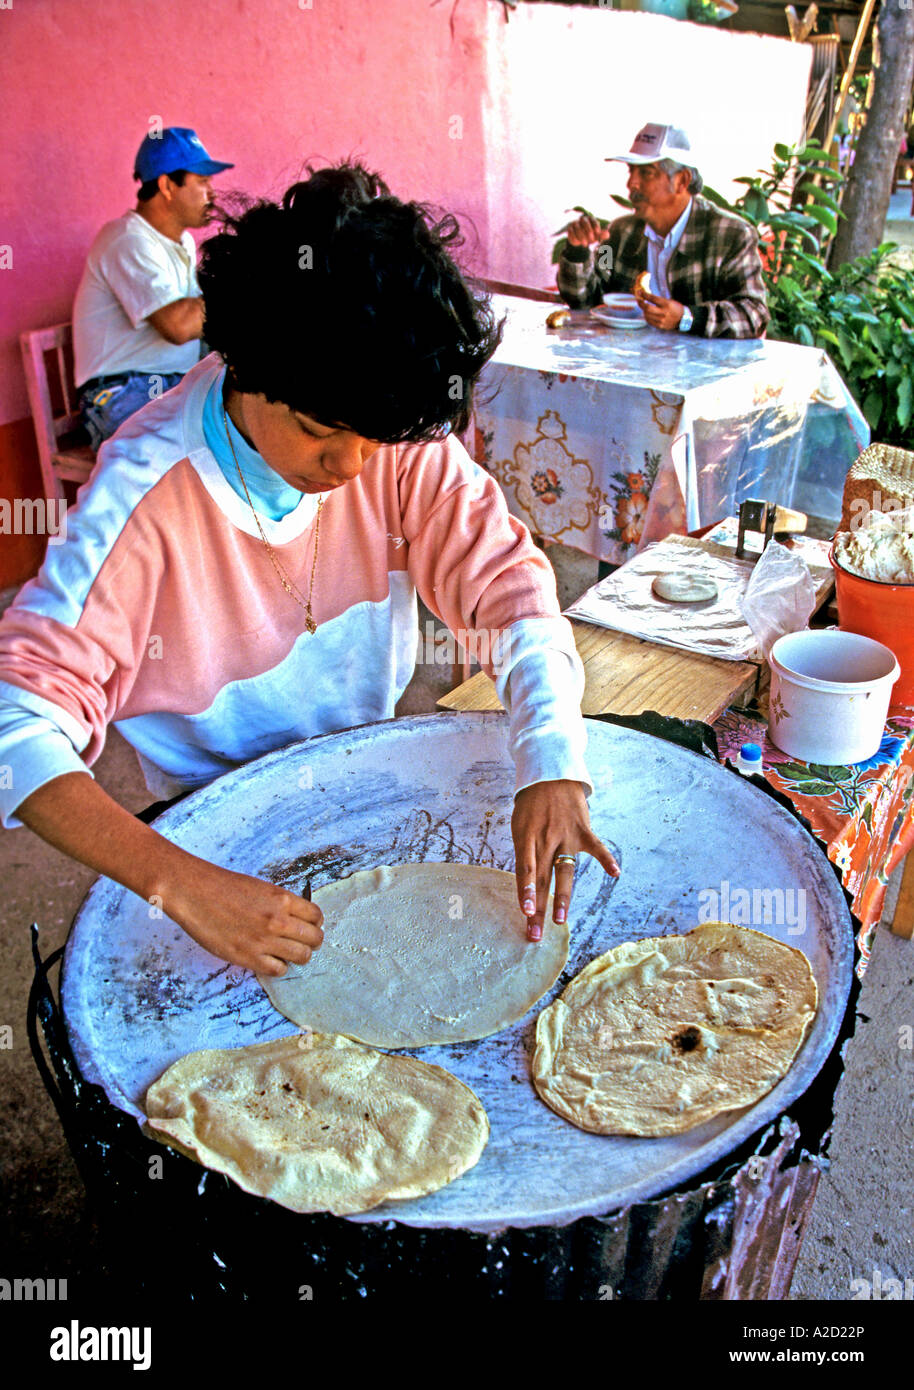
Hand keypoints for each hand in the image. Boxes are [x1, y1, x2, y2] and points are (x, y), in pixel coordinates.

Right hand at [162, 857, 324, 974]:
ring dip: (298, 956)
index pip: (316, 916)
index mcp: (282, 899)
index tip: (308, 926)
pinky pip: (279, 970)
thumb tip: (298, 919)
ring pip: (302, 956)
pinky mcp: (248, 957)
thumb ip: (281, 904)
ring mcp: (264, 940)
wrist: (195, 893)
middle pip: (314, 939)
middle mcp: (277, 920)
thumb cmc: (224, 888)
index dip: (314, 923)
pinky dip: (279, 967)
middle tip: (302, 942)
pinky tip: (270, 959)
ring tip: (288, 952)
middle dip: (311, 941)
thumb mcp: (261, 888)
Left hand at [512, 780, 618, 941]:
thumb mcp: (520, 825)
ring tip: (560, 920)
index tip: (526, 913)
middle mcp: (546, 839)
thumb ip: (526, 852)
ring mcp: (566, 836)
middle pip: (542, 880)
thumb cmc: (531, 804)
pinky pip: (597, 847)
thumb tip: (528, 883)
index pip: (525, 870)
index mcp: (526, 838)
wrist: (551, 774)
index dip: (525, 892)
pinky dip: (606, 859)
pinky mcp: (583, 830)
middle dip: (538, 909)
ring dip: (562, 897)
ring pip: (565, 871)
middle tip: (534, 935)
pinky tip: (615, 874)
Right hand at [565, 214, 610, 248]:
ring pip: (577, 228)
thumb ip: (602, 235)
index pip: (593, 220)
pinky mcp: (570, 229)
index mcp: (590, 219)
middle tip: (592, 239)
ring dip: (581, 236)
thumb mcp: (597, 236)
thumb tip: (607, 234)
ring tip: (585, 244)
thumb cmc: (591, 235)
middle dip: (588, 231)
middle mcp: (582, 219)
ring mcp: (575, 223)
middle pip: (585, 223)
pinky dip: (574, 238)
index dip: (595, 225)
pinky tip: (578, 243)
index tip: (598, 232)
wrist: (581, 238)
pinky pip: (571, 232)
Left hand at [636, 288, 684, 331]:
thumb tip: (647, 297)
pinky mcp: (660, 326)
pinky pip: (649, 321)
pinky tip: (647, 314)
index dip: (644, 295)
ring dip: (643, 310)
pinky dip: (646, 317)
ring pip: (647, 315)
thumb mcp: (669, 301)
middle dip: (641, 303)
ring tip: (644, 307)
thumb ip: (658, 301)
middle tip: (639, 300)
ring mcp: (661, 320)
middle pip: (647, 308)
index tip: (640, 292)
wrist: (683, 319)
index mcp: (666, 304)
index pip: (652, 298)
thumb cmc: (676, 308)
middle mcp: (663, 312)